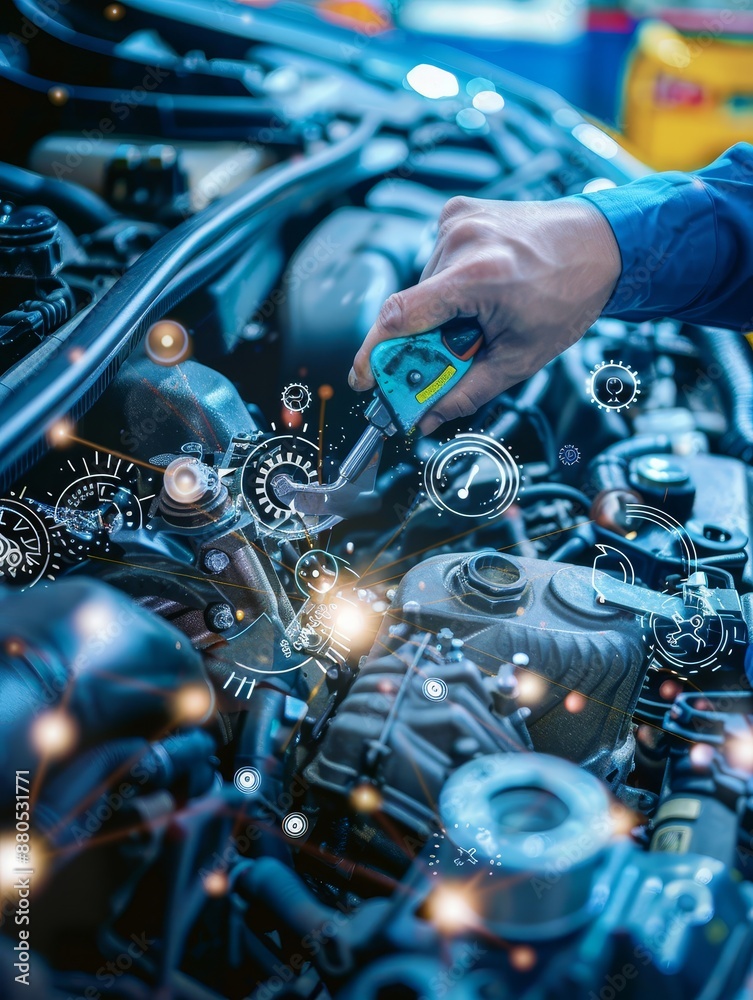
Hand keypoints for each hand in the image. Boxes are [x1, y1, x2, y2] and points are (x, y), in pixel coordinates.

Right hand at [348, 196, 620, 433]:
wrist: (600, 243)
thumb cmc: (568, 297)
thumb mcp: (521, 358)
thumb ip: (468, 391)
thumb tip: (428, 416)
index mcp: (480, 275)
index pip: (402, 316)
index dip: (374, 353)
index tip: (364, 379)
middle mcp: (463, 240)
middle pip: (414, 308)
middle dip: (425, 341)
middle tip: (453, 356)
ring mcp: (458, 220)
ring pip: (424, 286)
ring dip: (440, 311)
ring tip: (484, 311)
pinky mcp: (458, 211)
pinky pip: (435, 261)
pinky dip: (448, 282)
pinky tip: (483, 284)